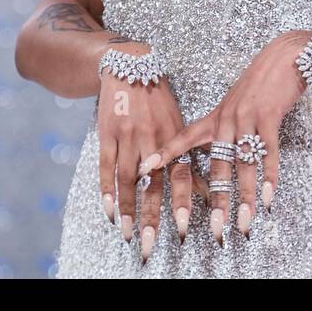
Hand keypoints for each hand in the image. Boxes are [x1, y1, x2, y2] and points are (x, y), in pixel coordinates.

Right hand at [96, 43, 194, 262]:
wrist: (130, 65)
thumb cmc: (160, 100)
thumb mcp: (179, 122)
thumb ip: (188, 155)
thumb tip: (206, 188)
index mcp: (175, 137)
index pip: (181, 175)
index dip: (182, 201)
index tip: (184, 227)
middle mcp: (153, 139)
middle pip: (153, 184)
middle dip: (152, 216)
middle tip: (150, 245)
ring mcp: (129, 137)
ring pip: (129, 180)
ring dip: (128, 210)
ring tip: (128, 236)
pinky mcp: (107, 134)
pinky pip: (105, 167)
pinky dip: (107, 190)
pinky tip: (109, 212)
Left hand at [138, 29, 310, 244]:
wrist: (284, 57)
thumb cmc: (260, 83)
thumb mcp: (233, 104)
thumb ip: (220, 127)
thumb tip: (210, 150)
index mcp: (214, 117)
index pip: (184, 138)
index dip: (165, 154)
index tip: (143, 170)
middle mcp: (226, 119)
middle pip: (217, 165)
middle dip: (217, 200)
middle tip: (215, 228)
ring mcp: (246, 118)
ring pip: (243, 164)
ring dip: (244, 197)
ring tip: (244, 222)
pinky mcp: (268, 116)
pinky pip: (267, 152)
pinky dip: (269, 177)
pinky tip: (268, 197)